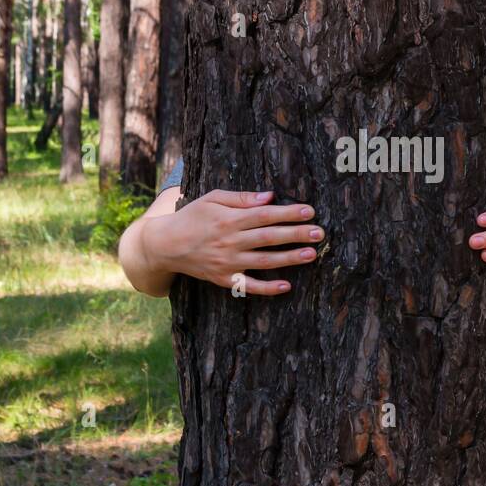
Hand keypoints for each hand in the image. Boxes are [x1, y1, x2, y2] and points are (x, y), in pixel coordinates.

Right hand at [132, 189, 322, 296]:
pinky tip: (287, 286)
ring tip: (312, 254)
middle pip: (269, 238)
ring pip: (265, 261)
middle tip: (319, 232)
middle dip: (296, 234)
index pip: (265, 215)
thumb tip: (270, 197)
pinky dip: (268, 288)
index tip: (310, 211)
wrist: (166, 245)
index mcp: (229, 219)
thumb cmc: (192, 216)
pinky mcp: (224, 279)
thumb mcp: (212, 198)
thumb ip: (241, 198)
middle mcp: (230, 241)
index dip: (289, 213)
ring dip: (290, 259)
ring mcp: (228, 263)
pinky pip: (249, 286)